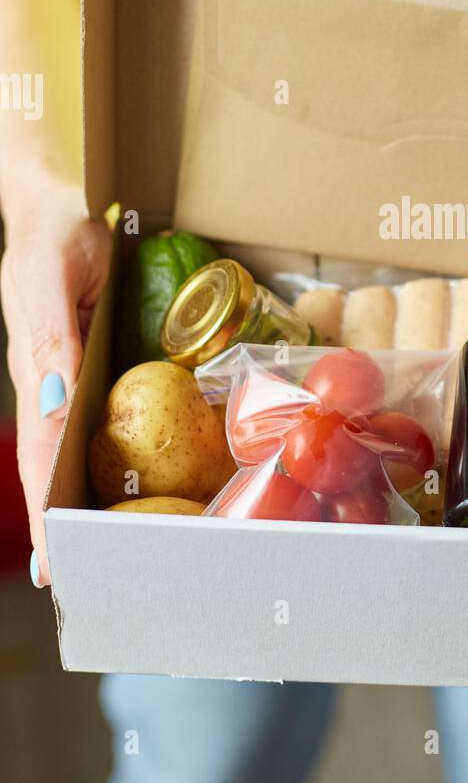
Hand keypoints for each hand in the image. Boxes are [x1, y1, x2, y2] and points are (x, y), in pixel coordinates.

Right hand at [1, 175, 111, 584]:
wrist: (54, 202)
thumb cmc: (55, 235)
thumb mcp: (52, 278)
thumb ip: (52, 338)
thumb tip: (52, 399)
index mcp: (37, 371)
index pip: (38, 456)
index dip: (44, 513)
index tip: (53, 566)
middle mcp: (48, 383)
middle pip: (50, 466)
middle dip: (60, 522)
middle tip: (80, 579)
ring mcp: (65, 377)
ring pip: (69, 449)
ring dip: (79, 498)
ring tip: (100, 552)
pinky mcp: (84, 365)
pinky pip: (91, 419)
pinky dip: (97, 458)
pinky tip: (116, 486)